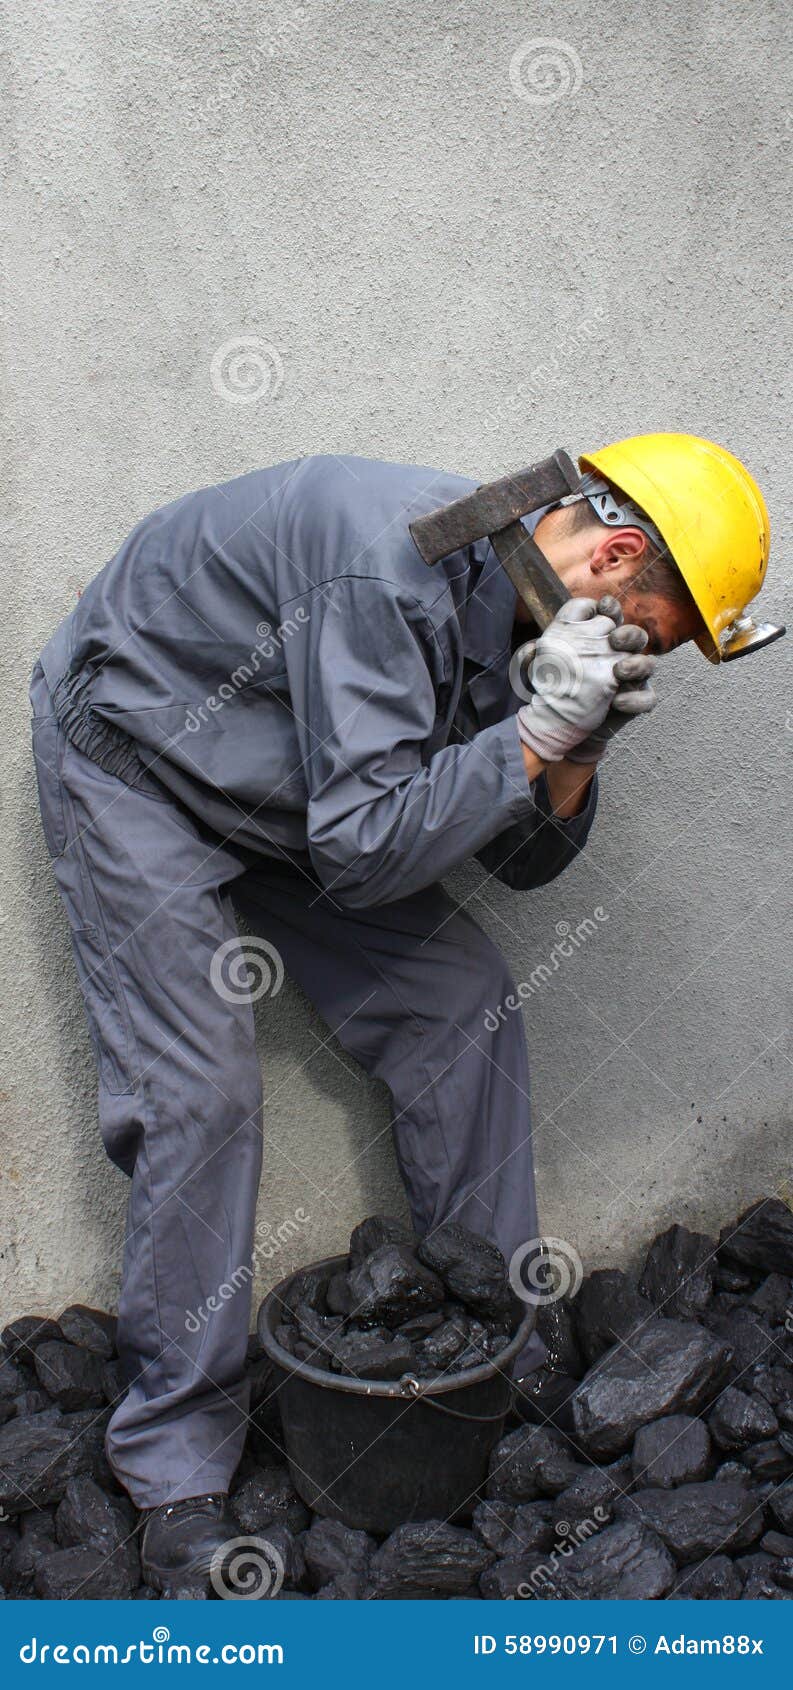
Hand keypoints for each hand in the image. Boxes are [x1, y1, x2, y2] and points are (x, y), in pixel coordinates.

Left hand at [516, 598, 654, 763]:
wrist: (560, 720)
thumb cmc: (556, 683)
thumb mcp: (546, 658)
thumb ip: (547, 640)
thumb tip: (541, 637)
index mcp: (600, 637)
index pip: (612, 616)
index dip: (611, 609)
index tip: (604, 606)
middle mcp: (619, 654)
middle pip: (636, 636)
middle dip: (629, 634)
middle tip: (614, 640)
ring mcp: (631, 678)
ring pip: (648, 664)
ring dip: (637, 665)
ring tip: (619, 671)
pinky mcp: (635, 700)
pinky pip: (647, 698)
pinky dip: (634, 699)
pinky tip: (617, 702)